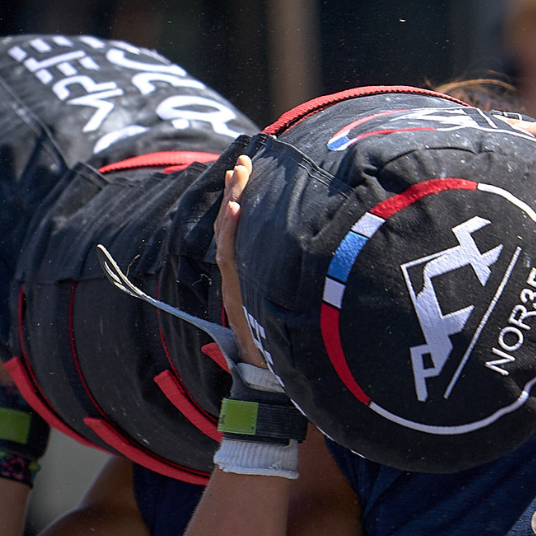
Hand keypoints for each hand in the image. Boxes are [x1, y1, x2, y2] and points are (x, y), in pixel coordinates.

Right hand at [213, 155, 265, 366]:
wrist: (264, 372)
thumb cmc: (275, 342)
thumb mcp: (281, 306)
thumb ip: (284, 284)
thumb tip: (308, 259)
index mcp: (246, 273)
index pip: (239, 230)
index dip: (240, 201)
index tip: (246, 172)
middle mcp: (238, 274)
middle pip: (231, 226)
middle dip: (237, 192)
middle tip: (243, 162)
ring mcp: (237, 282)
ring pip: (228, 237)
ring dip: (232, 204)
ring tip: (237, 175)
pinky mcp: (237, 293)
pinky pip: (231, 260)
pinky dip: (231, 235)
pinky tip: (236, 212)